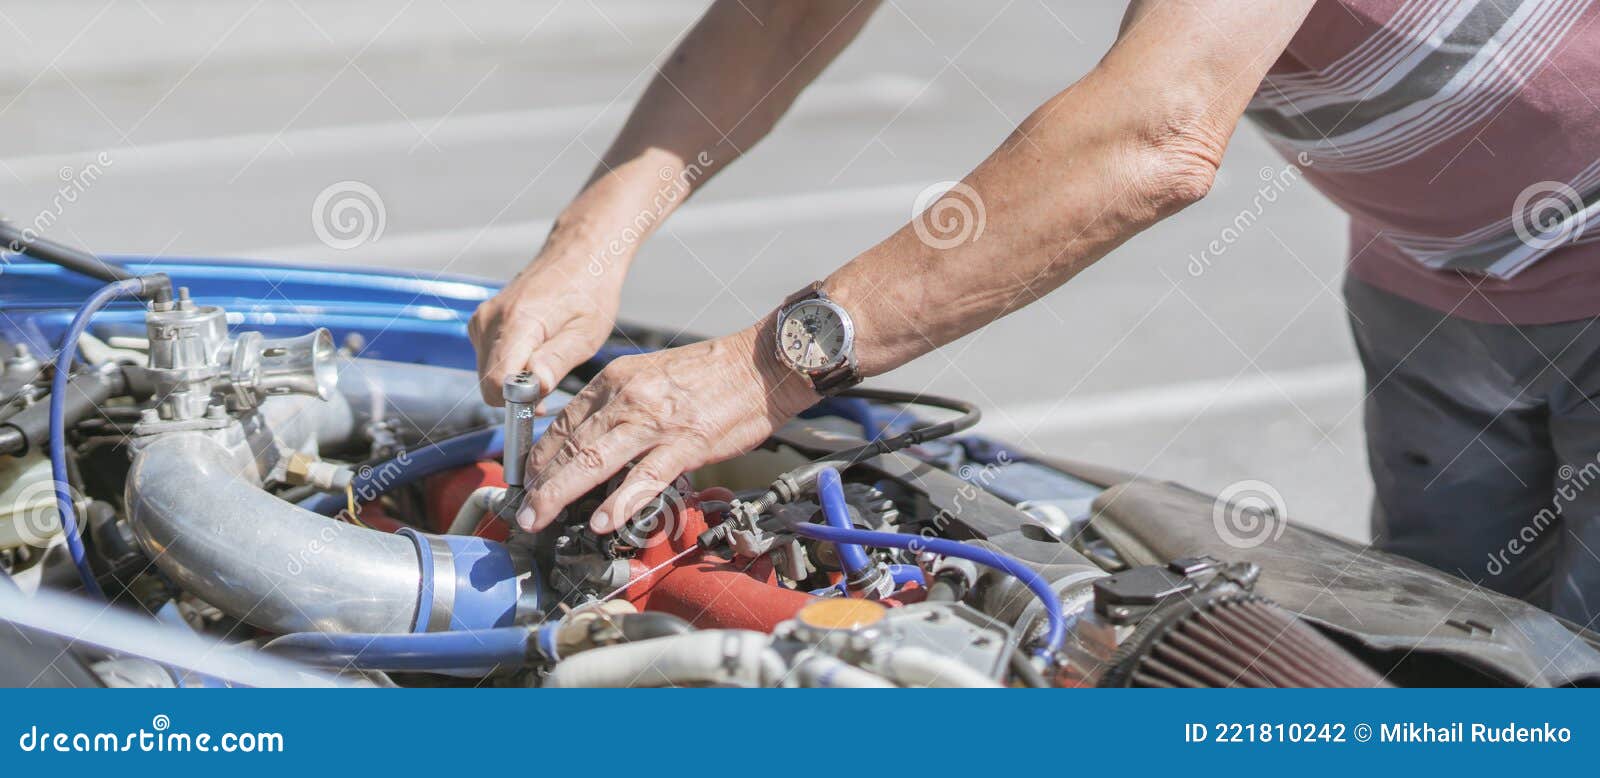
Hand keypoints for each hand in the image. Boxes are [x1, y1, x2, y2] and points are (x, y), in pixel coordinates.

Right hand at [468, 250, 620, 407]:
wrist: (580, 255)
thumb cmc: (589, 291)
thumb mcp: (585, 332)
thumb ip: (557, 360)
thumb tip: (535, 388)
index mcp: (517, 322)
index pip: (495, 383)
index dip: (517, 402)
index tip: (542, 401)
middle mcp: (490, 320)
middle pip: (489, 384)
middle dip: (519, 395)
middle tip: (553, 380)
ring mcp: (482, 321)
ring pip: (488, 375)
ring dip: (516, 382)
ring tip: (548, 362)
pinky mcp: (482, 323)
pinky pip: (489, 361)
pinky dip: (510, 367)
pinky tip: (536, 353)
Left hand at [516, 321, 818, 533]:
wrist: (762, 363)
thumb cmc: (712, 375)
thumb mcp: (650, 376)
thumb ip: (619, 405)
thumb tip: (592, 438)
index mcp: (616, 381)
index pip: (562, 422)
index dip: (538, 456)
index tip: (526, 481)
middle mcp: (628, 398)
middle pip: (569, 444)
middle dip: (539, 482)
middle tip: (523, 511)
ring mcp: (655, 422)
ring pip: (594, 460)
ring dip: (561, 493)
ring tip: (541, 518)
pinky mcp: (685, 443)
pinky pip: (645, 476)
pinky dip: (620, 501)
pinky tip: (603, 520)